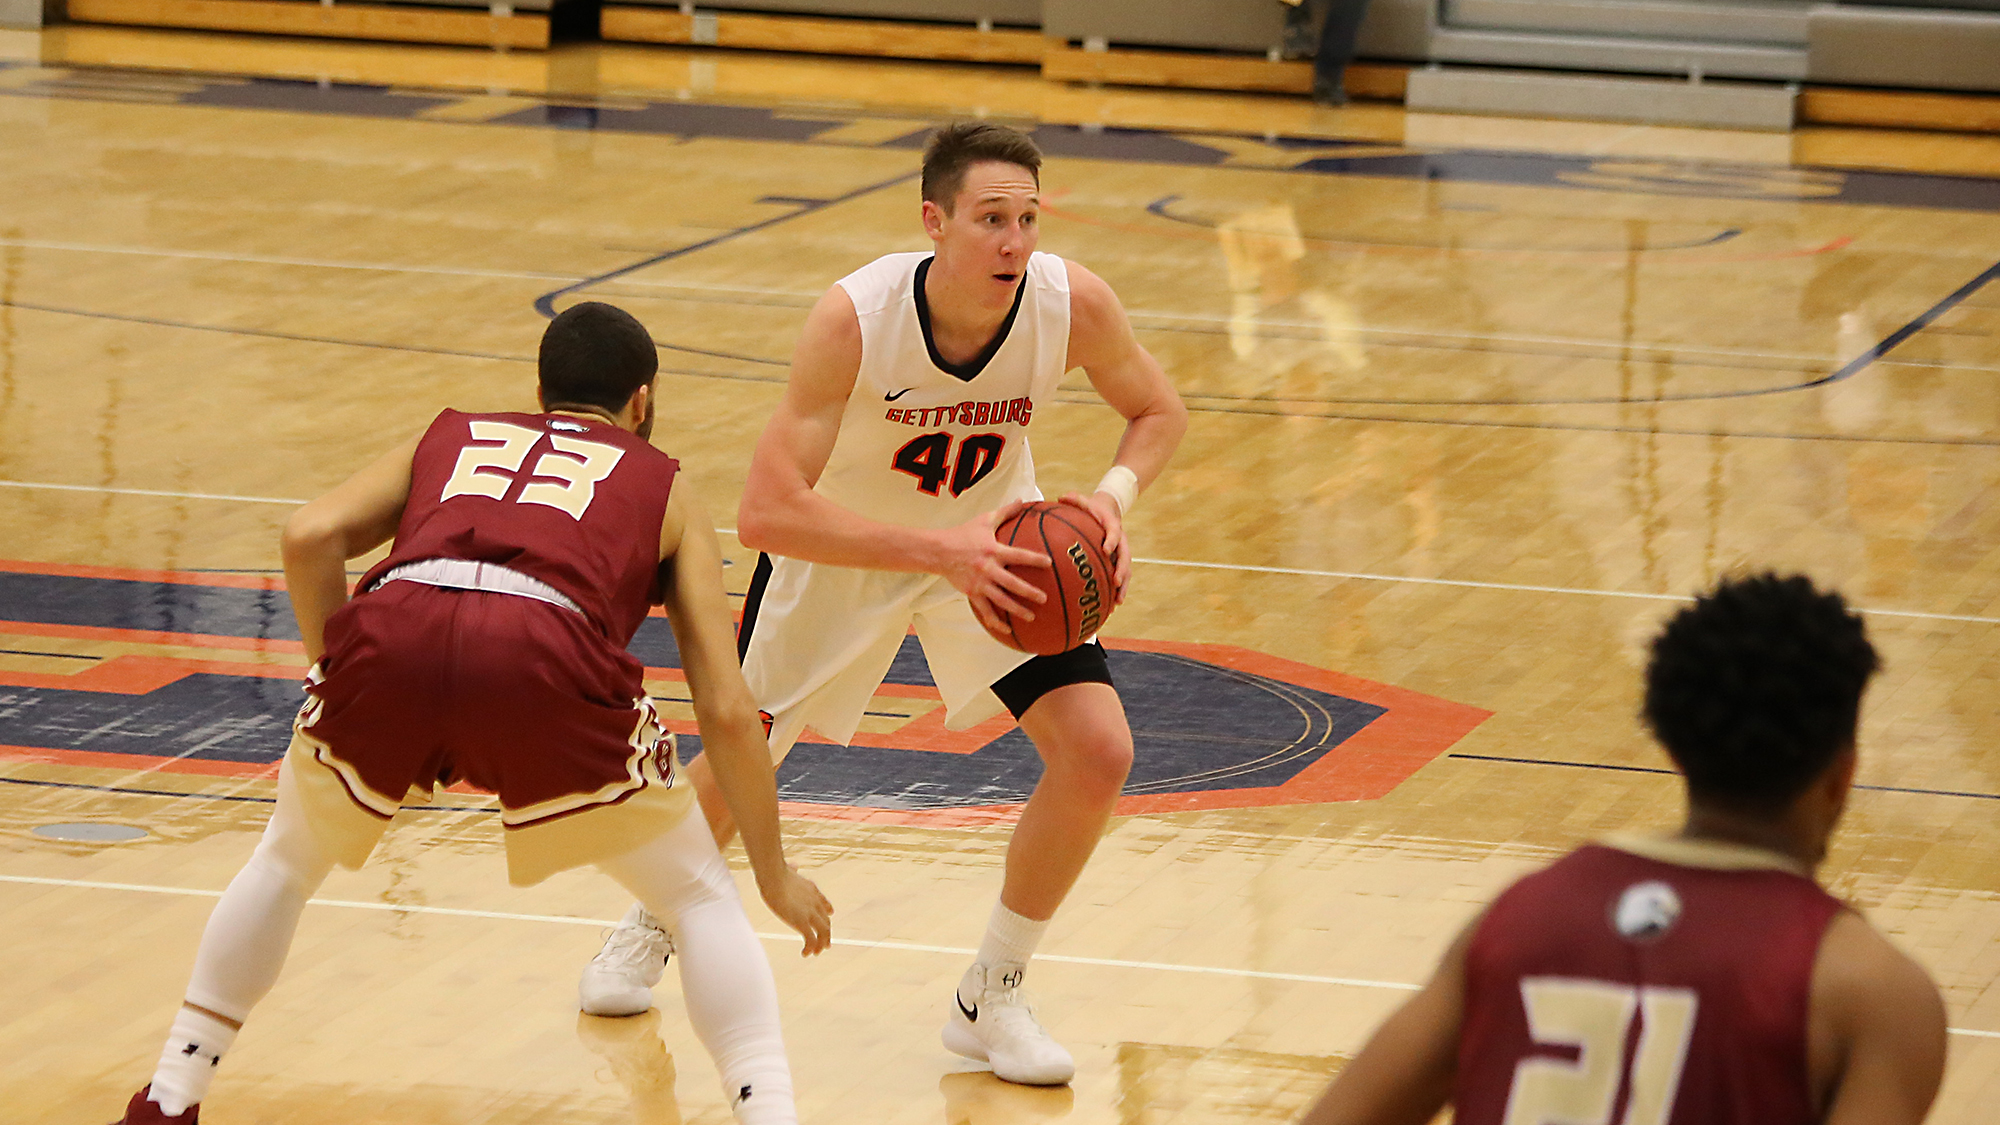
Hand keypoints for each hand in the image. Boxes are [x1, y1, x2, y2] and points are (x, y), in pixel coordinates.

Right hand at [760, 865, 833, 955]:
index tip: (829, 915)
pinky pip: (811, 940)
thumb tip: (794, 865)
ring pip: (823, 933)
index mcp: (812, 890)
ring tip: (815, 953)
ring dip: (821, 944)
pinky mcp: (802, 922)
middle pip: (826, 922)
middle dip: (826, 934)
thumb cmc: (776, 873)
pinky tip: (805, 953)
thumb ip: (792, 870)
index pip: (824, 904)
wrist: (774, 877)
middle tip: (825, 945)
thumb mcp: (788, 870)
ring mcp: (810, 913)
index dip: (827, 912)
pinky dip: (810, 948)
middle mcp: (815, 903)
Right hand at [936, 501, 1050, 635]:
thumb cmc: (963, 533)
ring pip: (1000, 600)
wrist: (938, 551)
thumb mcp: (985, 520)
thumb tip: (1022, 500)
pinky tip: (1006, 629)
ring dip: (1016, 610)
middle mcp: (988, 569)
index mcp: (994, 551)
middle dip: (1029, 592)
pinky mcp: (971, 593)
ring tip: (1031, 617)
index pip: (1018, 555)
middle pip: (1012, 583)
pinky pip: (985, 610)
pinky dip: (995, 621)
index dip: (1034, 559)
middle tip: (1044, 599)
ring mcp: (979, 583)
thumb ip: (1006, 512)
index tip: (1048, 563)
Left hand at [1058, 491, 1128, 603]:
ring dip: (1123, 586)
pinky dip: (1118, 591)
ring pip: (1126, 571)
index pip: (1114, 532)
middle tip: (1116, 581)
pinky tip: (1112, 606)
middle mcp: (1120, 540)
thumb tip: (1060, 497)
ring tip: (1117, 601)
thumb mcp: (1083, 500)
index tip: (1106, 550)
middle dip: (1122, 569)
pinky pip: (1120, 577)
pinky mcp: (1119, 561)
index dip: (1111, 540)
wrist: (1109, 510)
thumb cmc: (1091, 508)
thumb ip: (1074, 499)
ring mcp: (1121, 552)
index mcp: (1112, 525)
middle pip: (1125, 556)